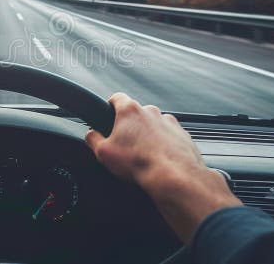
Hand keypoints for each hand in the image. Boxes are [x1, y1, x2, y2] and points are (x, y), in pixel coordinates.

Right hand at [85, 93, 240, 242]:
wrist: (173, 176)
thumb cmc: (140, 163)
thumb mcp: (103, 153)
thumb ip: (92, 139)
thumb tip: (90, 135)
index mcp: (130, 111)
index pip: (116, 98)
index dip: (110, 105)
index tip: (108, 113)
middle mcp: (151, 111)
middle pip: (136, 113)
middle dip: (130, 126)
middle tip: (125, 144)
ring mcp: (169, 122)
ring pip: (154, 125)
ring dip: (148, 135)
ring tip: (144, 155)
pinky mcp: (183, 135)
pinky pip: (169, 136)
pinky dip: (164, 144)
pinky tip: (159, 159)